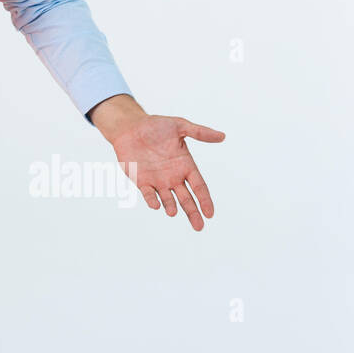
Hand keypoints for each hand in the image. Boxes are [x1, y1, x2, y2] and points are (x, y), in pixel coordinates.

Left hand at [107, 115, 224, 230]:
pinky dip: (151, 200)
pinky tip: (155, 205)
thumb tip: (222, 136)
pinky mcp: (141, 181)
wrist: (131, 127)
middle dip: (192, 213)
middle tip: (199, 227)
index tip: (210, 213)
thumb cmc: (156, 126)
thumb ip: (199, 132)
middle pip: (186, 199)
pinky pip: (147, 194)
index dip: (205, 200)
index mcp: (185, 166)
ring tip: (172, 212)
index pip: (199, 186)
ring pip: (167, 199)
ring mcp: (157, 180)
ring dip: (170, 206)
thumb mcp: (180, 126)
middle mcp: (173, 177)